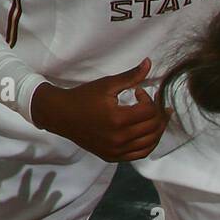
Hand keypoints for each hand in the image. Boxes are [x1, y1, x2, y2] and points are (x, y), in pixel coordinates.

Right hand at [31, 58, 167, 161]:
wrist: (61, 116)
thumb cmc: (83, 97)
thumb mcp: (107, 84)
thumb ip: (131, 76)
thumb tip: (149, 62)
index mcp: (118, 119)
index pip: (149, 112)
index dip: (150, 99)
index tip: (139, 92)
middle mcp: (118, 139)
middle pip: (153, 127)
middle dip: (158, 113)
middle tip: (155, 103)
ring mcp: (116, 150)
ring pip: (150, 142)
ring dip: (158, 128)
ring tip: (157, 117)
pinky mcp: (112, 157)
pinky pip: (140, 154)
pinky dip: (149, 143)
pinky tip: (150, 132)